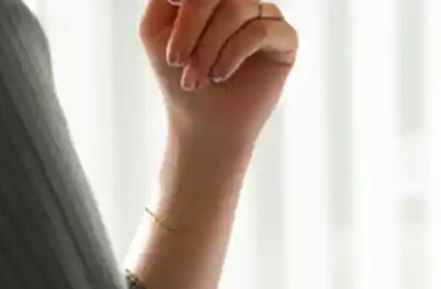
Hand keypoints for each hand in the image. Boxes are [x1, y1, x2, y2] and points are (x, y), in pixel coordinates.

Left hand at [139, 0, 297, 150]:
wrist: (205, 124)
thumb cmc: (178, 78)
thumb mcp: (155, 28)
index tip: (172, 5)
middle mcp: (242, 1)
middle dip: (192, 24)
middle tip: (176, 60)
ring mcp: (265, 17)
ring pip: (238, 8)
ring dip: (210, 45)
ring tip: (198, 77)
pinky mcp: (285, 41)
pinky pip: (262, 30)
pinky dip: (235, 52)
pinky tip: (221, 75)